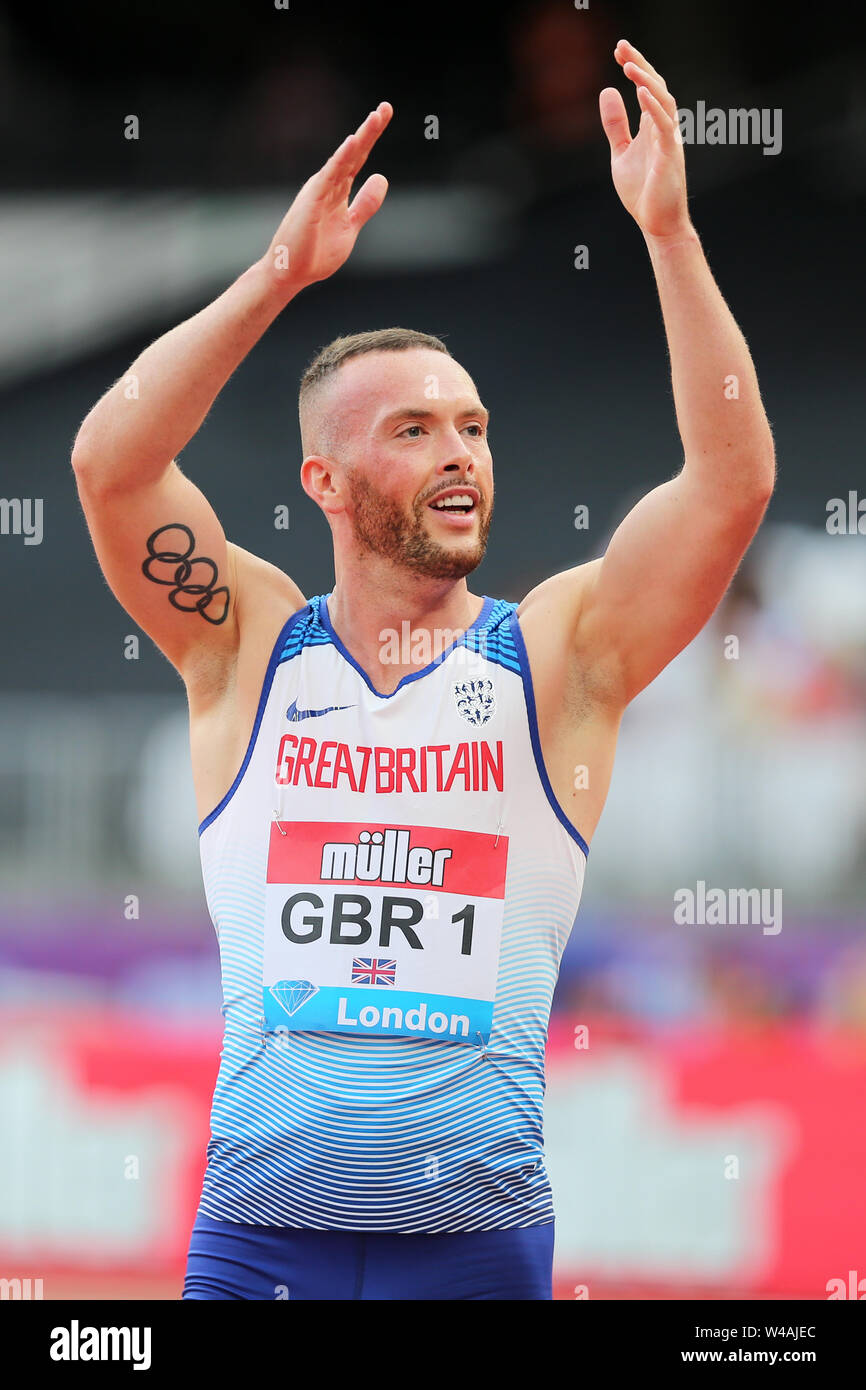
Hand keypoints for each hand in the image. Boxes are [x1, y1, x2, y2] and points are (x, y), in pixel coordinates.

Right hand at [263, 102, 392, 291]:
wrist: (290, 273)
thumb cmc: (315, 253)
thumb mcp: (350, 226)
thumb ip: (365, 204)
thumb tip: (382, 178)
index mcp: (337, 190)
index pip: (358, 159)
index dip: (371, 137)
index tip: (384, 114)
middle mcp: (328, 185)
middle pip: (353, 153)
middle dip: (369, 130)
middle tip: (386, 108)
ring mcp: (319, 191)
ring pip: (343, 159)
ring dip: (360, 138)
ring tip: (375, 118)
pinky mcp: (311, 201)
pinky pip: (329, 176)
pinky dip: (340, 159)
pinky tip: (352, 143)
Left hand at [599, 41, 690, 240]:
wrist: (656, 224)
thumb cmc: (642, 192)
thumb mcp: (621, 153)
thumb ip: (615, 124)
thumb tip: (607, 90)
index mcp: (653, 125)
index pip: (646, 87)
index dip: (634, 67)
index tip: (618, 51)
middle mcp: (664, 127)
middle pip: (656, 86)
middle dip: (639, 65)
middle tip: (621, 47)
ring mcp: (669, 139)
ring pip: (663, 100)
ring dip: (647, 81)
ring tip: (629, 66)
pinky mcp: (670, 154)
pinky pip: (666, 124)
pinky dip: (654, 106)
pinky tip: (641, 92)